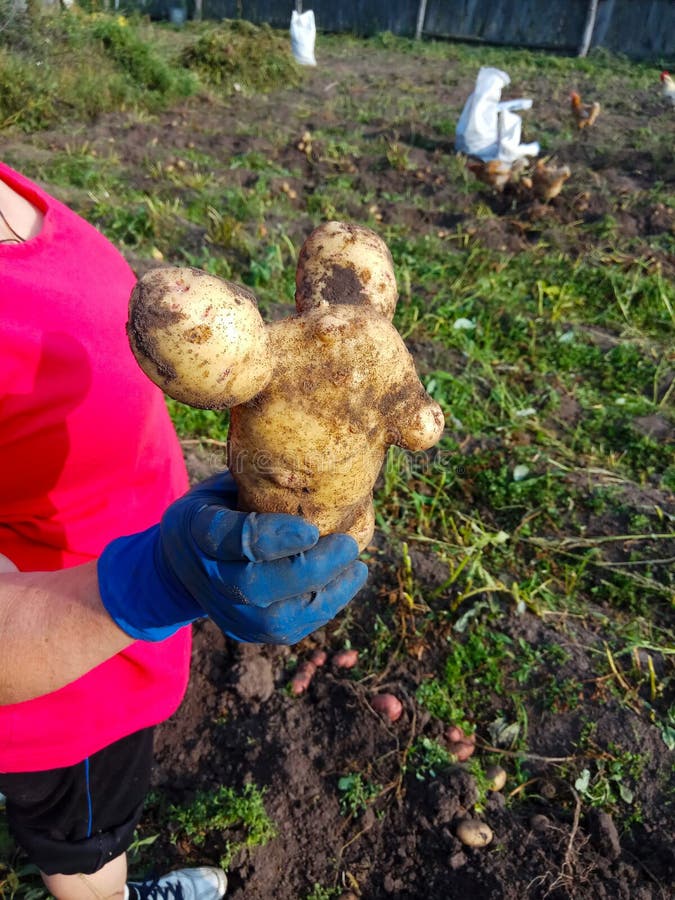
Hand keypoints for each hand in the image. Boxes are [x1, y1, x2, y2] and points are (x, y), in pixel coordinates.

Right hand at [98, 472, 367, 642]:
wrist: (182, 562)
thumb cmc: (220, 509)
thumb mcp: (226, 485)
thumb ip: (260, 481)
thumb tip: (320, 460)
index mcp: (197, 529)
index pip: (230, 538)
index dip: (271, 537)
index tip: (312, 528)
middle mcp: (207, 576)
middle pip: (255, 586)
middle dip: (309, 569)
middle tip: (349, 546)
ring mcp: (224, 610)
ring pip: (275, 618)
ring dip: (324, 595)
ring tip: (357, 568)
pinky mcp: (244, 631)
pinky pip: (287, 630)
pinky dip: (322, 608)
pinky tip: (347, 583)